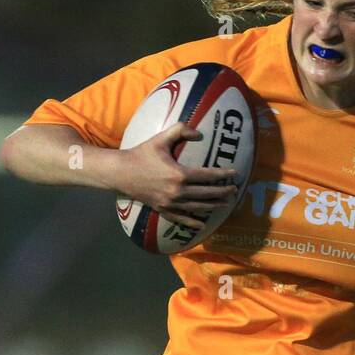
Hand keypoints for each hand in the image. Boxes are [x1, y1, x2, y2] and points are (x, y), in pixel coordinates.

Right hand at [114, 123, 238, 229]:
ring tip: (225, 204)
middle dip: (223, 192)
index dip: (223, 175)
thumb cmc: (141, 154)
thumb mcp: (160, 139)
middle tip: (234, 190)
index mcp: (179, 174)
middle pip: (207, 194)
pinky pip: (181, 219)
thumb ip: (180, 130)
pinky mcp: (162, 210)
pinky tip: (202, 224)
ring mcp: (170, 203)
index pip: (207, 176)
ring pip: (198, 208)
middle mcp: (177, 192)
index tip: (234, 173)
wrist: (121, 173)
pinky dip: (192, 222)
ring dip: (213, 206)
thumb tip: (199, 133)